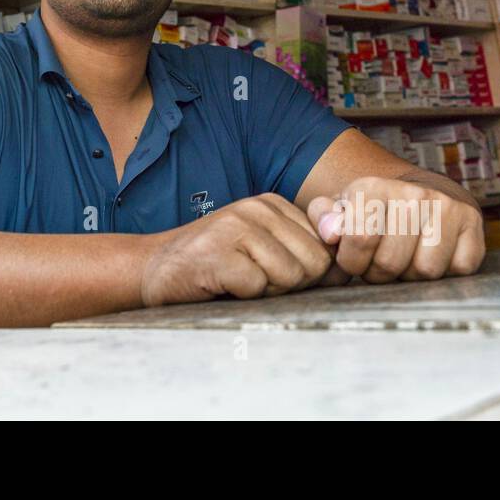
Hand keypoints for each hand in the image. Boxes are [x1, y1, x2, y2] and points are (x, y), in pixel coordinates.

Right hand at [140, 193, 340, 306]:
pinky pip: (258, 287)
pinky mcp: (218, 253)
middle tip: (255, 281)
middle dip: (291, 285)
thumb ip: (300, 251)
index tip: (271, 274)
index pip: (324, 247)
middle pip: (314, 264)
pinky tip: (221, 284)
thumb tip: (347, 271)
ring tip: (237, 281)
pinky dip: (243, 296)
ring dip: (266, 292)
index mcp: (272, 204)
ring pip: (291, 276)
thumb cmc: (213, 265)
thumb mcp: (261, 248)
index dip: (306, 274)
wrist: (153, 268)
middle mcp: (256, 208)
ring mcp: (236, 228)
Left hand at [307, 176, 484, 284]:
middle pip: (391, 263)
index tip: (352, 256)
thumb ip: (324, 218)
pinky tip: (429, 255)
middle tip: (378, 263)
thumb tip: (331, 233)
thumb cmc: (373, 209)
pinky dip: (443, 272)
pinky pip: (458, 269)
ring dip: (409, 276)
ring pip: (425, 271)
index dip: (351, 260)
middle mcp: (414, 193)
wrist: (417, 190)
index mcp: (375, 187)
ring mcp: (447, 207)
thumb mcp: (341, 209)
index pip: (360, 238)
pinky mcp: (473, 224)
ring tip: (402, 260)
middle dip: (378, 273)